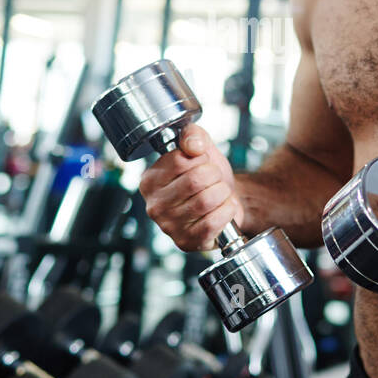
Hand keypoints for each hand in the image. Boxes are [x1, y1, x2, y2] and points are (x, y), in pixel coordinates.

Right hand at [139, 123, 244, 251]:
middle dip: (214, 175)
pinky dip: (227, 210)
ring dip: (222, 193)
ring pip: (207, 200)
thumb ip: (193, 136)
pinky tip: (223, 208)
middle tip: (215, 179)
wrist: (225, 201)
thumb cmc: (208, 177)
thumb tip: (193, 145)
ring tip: (219, 193)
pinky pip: (214, 221)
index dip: (200, 158)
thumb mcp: (201, 148)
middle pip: (195, 180)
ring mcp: (169, 226)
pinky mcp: (187, 242)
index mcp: (150, 180)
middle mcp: (155, 205)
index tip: (203, 162)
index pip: (179, 160)